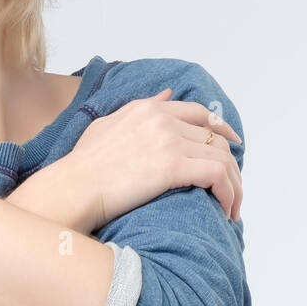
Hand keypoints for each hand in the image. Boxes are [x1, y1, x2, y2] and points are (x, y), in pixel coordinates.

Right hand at [61, 87, 242, 228]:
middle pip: (216, 139)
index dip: (221, 128)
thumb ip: (140, 108)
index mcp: (148, 109)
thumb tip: (167, 96)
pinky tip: (224, 210)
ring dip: (233, 185)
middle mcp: (162, 119)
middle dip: (231, 165)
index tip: (233, 144)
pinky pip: (217, 176)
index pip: (199, 113)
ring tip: (231, 208)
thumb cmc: (81, 164)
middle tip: (233, 188)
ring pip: (222, 159)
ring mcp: (169, 141)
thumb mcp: (107, 124)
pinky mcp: (172, 166)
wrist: (73, 186)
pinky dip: (227, 193)